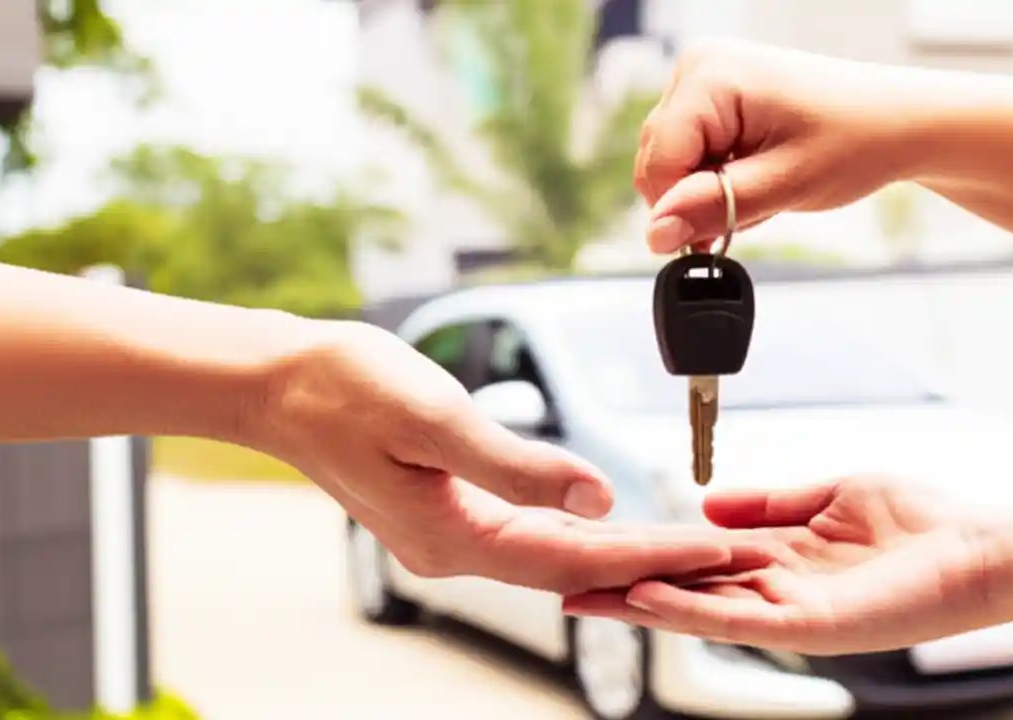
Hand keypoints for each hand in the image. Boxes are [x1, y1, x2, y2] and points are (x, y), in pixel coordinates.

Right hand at [244, 321, 762, 593]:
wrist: (281, 382)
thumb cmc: (347, 387)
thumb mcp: (436, 419)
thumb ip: (518, 467)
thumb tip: (598, 501)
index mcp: (453, 538)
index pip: (577, 559)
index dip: (652, 556)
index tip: (718, 552)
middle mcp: (454, 551)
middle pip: (575, 568)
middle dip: (655, 565)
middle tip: (731, 559)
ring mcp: (448, 537)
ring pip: (556, 556)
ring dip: (624, 553)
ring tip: (692, 550)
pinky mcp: (447, 513)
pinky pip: (530, 535)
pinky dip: (580, 533)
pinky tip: (613, 526)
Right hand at [563, 477, 996, 654]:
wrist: (976, 547)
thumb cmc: (917, 520)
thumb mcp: (829, 495)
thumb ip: (770, 503)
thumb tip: (707, 504)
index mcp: (780, 560)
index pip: (699, 559)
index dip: (649, 555)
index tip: (600, 548)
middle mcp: (777, 592)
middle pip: (688, 590)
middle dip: (627, 589)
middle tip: (565, 586)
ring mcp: (791, 614)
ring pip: (701, 610)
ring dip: (642, 605)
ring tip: (584, 596)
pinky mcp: (811, 628)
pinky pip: (738, 618)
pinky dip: (689, 608)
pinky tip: (646, 597)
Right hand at [636, 40, 940, 252]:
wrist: (898, 121)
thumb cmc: (857, 139)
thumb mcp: (785, 185)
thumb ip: (714, 209)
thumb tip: (656, 233)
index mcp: (711, 76)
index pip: (659, 162)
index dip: (679, 210)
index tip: (717, 236)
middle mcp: (698, 66)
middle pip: (658, 161)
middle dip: (697, 199)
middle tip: (756, 206)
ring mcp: (704, 77)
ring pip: (672, 161)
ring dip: (709, 190)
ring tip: (764, 187)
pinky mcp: (713, 94)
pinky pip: (690, 151)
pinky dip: (717, 177)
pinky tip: (755, 175)